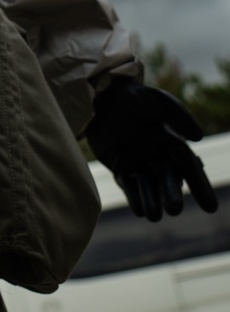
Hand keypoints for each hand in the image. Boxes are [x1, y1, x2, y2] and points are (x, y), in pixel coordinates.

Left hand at [86, 77, 217, 220]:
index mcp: (172, 143)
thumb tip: (198, 137)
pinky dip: (134, 197)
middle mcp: (158, 157)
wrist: (101, 96)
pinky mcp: (120, 168)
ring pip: (149, 188)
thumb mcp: (157, 99)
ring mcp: (139, 164)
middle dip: (172, 196)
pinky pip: (128, 186)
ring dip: (152, 201)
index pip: (190, 167)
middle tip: (174, 209)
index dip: (200, 186)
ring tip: (153, 215)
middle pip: (169, 181)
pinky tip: (139, 209)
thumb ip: (178, 114)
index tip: (210, 207)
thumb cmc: (133, 97)